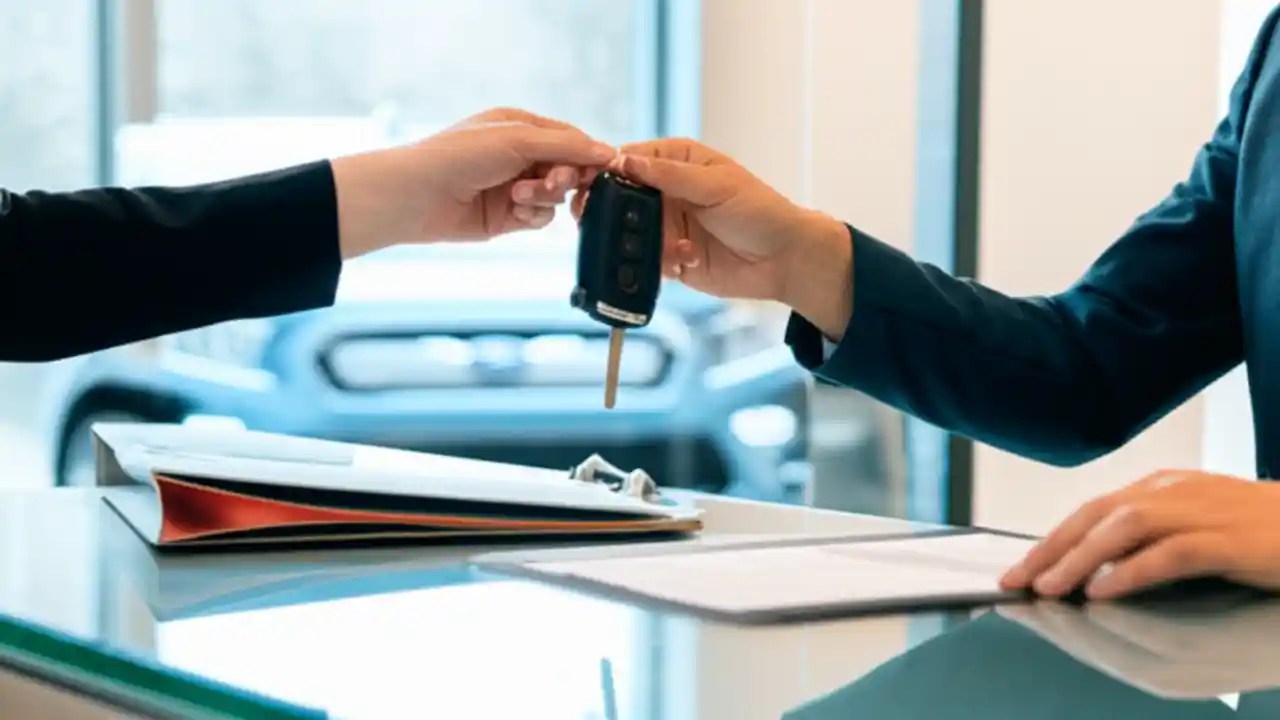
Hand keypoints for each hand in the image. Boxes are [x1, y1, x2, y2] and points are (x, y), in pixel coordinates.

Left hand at [332, 107, 614, 257]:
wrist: (417, 196)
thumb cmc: (459, 156)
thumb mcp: (517, 140)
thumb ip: (566, 146)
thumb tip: (609, 152)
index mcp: (521, 126)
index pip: (570, 139)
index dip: (587, 155)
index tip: (599, 169)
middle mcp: (519, 155)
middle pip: (568, 169)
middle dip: (564, 178)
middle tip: (551, 182)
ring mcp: (514, 187)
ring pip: (556, 197)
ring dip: (543, 198)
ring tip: (518, 197)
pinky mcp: (507, 217)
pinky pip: (540, 218)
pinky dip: (533, 216)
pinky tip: (514, 213)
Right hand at [574, 138, 853, 338]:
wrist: (784, 260)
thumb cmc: (760, 211)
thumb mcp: (716, 185)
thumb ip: (670, 175)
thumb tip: (626, 161)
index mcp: (678, 161)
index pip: (630, 159)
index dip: (609, 169)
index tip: (593, 181)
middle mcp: (667, 192)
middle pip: (620, 197)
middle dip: (615, 212)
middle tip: (612, 222)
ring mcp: (667, 225)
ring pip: (629, 232)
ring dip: (640, 242)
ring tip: (672, 247)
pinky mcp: (670, 257)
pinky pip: (645, 261)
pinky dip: (657, 264)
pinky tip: (685, 262)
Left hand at [1000, 470, 1279, 599]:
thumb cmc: (1261, 530)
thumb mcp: (1195, 525)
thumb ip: (1150, 538)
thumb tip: (1097, 569)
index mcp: (1164, 487)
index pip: (1093, 510)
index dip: (1053, 539)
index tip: (1022, 568)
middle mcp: (1175, 492)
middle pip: (1098, 514)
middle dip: (1052, 548)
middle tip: (1018, 580)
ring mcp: (1204, 512)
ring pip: (1126, 527)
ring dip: (1081, 558)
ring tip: (1051, 587)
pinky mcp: (1231, 540)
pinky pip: (1173, 552)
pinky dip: (1134, 570)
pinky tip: (1106, 590)